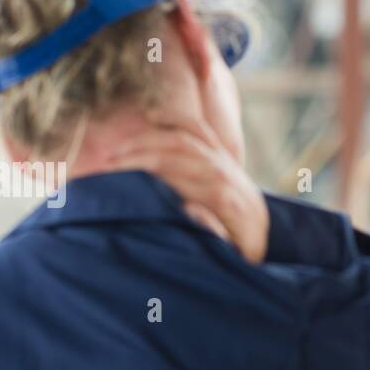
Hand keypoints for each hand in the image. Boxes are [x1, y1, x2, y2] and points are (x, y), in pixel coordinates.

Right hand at [109, 109, 269, 263]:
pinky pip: (197, 128)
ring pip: (182, 138)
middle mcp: (224, 174)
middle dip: (137, 157)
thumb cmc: (240, 248)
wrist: (263, 231)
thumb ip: (211, 233)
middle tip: (106, 166)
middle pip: (175, 153)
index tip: (115, 178)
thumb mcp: (230, 253)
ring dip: (146, 140)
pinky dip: (174, 118)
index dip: (144, 173)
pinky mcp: (221, 153)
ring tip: (116, 151)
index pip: (177, 177)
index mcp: (223, 200)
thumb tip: (188, 208)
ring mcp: (223, 160)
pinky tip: (150, 117)